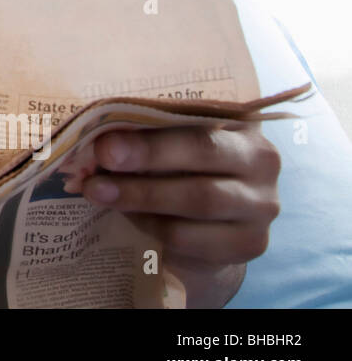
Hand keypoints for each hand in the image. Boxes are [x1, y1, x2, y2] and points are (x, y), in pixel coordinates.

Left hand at [77, 123, 280, 307]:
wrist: (206, 226)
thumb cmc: (179, 169)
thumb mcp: (166, 143)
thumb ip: (144, 133)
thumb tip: (98, 140)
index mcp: (241, 121)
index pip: (199, 117)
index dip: (153, 129)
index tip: (106, 142)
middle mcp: (262, 159)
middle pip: (204, 152)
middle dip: (146, 157)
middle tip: (100, 162)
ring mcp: (262, 204)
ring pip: (198, 198)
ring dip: (141, 196)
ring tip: (98, 191)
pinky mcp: (250, 243)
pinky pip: (193, 236)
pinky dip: (153, 226)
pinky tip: (128, 217)